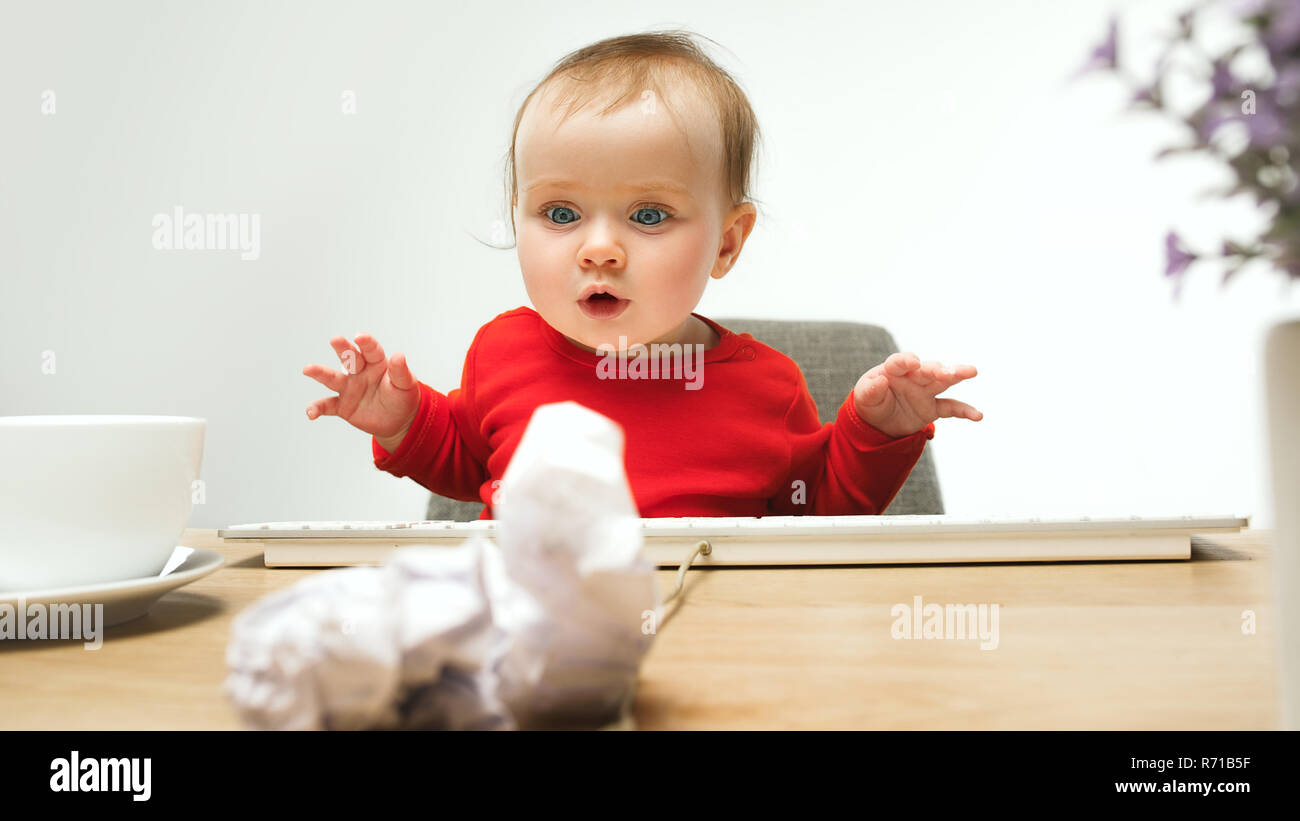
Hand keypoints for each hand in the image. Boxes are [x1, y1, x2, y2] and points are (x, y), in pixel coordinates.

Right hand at [302, 333, 419, 440]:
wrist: (399, 421)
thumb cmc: (402, 397)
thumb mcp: (406, 384)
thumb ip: (400, 371)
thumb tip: (398, 355)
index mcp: (376, 363)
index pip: (371, 350)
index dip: (366, 343)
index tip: (360, 337)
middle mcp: (359, 372)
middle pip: (349, 357)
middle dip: (342, 348)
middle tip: (336, 339)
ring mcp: (349, 388)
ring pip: (332, 378)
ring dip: (320, 373)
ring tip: (308, 369)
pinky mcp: (343, 406)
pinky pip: (327, 405)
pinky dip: (317, 408)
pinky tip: (310, 412)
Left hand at [852, 352, 982, 438]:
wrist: (878, 421)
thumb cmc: (871, 401)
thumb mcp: (863, 397)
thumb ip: (870, 389)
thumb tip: (879, 380)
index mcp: (893, 370)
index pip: (900, 361)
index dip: (906, 361)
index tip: (914, 363)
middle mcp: (913, 376)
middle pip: (927, 369)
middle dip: (936, 369)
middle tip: (944, 371)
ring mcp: (925, 391)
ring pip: (943, 381)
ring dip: (956, 375)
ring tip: (971, 371)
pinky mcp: (933, 407)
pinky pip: (951, 407)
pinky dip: (964, 411)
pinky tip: (977, 415)